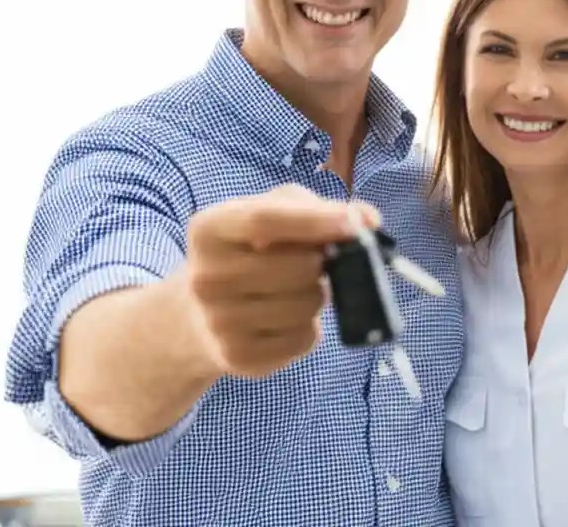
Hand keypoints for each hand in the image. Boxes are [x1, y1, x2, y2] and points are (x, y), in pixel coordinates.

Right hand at [181, 184, 380, 378]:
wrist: (198, 316)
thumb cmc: (248, 252)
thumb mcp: (270, 214)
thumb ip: (319, 209)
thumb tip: (369, 220)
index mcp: (209, 229)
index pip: (265, 221)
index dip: (316, 221)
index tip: (356, 224)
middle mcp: (206, 278)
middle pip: (299, 267)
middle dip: (321, 264)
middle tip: (312, 263)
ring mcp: (220, 323)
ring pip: (307, 304)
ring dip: (317, 295)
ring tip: (295, 290)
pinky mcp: (240, 358)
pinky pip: (305, 338)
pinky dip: (309, 326)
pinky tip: (286, 318)